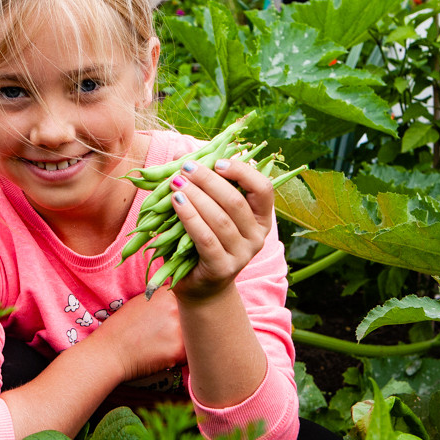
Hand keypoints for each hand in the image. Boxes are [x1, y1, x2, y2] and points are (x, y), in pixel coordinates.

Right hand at [85, 288, 184, 381]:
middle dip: (187, 326)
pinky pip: (189, 353)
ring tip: (165, 345)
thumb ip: (163, 300)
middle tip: (170, 334)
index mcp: (167, 294)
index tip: (179, 317)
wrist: (110, 351)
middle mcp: (175, 308)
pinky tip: (163, 354)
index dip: (186, 309)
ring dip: (185, 341)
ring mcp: (178, 329)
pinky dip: (180, 356)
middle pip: (195, 317)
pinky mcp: (179, 350)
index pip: (190, 299)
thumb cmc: (122, 328)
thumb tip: (181, 303)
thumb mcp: (142, 302)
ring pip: (194, 336)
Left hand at [166, 158, 274, 302]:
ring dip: (197, 197)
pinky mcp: (222, 268)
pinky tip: (176, 202)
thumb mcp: (209, 212)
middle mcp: (257, 237)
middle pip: (236, 201)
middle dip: (210, 181)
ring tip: (176, 182)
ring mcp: (242, 255)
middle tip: (186, 168)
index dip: (242, 172)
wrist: (201, 287)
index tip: (218, 162)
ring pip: (220, 219)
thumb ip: (203, 185)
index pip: (263, 189)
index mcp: (261, 218)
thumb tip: (182, 152)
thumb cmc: (204, 241)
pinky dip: (190, 217)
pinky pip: (206, 238)